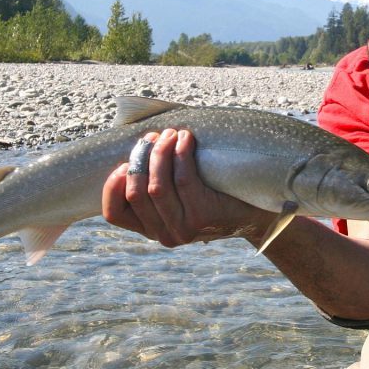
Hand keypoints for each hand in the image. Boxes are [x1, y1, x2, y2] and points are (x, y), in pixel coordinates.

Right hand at [101, 128, 271, 246]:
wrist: (257, 212)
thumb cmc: (215, 195)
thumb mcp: (180, 196)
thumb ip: (157, 183)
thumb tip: (137, 146)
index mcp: (151, 230)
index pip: (114, 213)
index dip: (112, 185)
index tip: (123, 162)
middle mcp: (164, 234)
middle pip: (136, 192)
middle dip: (140, 158)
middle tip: (153, 137)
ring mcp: (183, 228)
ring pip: (157, 186)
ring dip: (160, 153)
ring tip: (170, 133)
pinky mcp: (203, 216)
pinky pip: (183, 179)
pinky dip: (180, 154)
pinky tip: (186, 139)